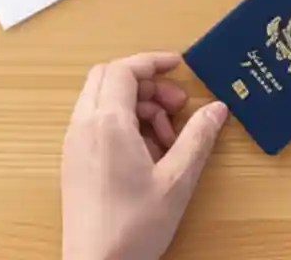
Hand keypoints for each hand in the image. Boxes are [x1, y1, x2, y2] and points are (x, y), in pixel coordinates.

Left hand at [61, 52, 227, 259]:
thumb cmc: (133, 227)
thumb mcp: (177, 180)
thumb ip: (198, 138)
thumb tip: (216, 109)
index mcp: (107, 124)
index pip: (124, 70)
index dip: (152, 61)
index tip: (179, 66)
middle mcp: (83, 128)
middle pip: (108, 79)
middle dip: (146, 84)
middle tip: (176, 105)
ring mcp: (74, 145)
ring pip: (102, 101)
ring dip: (136, 106)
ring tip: (167, 138)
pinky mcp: (74, 162)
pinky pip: (96, 124)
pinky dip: (123, 124)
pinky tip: (148, 154)